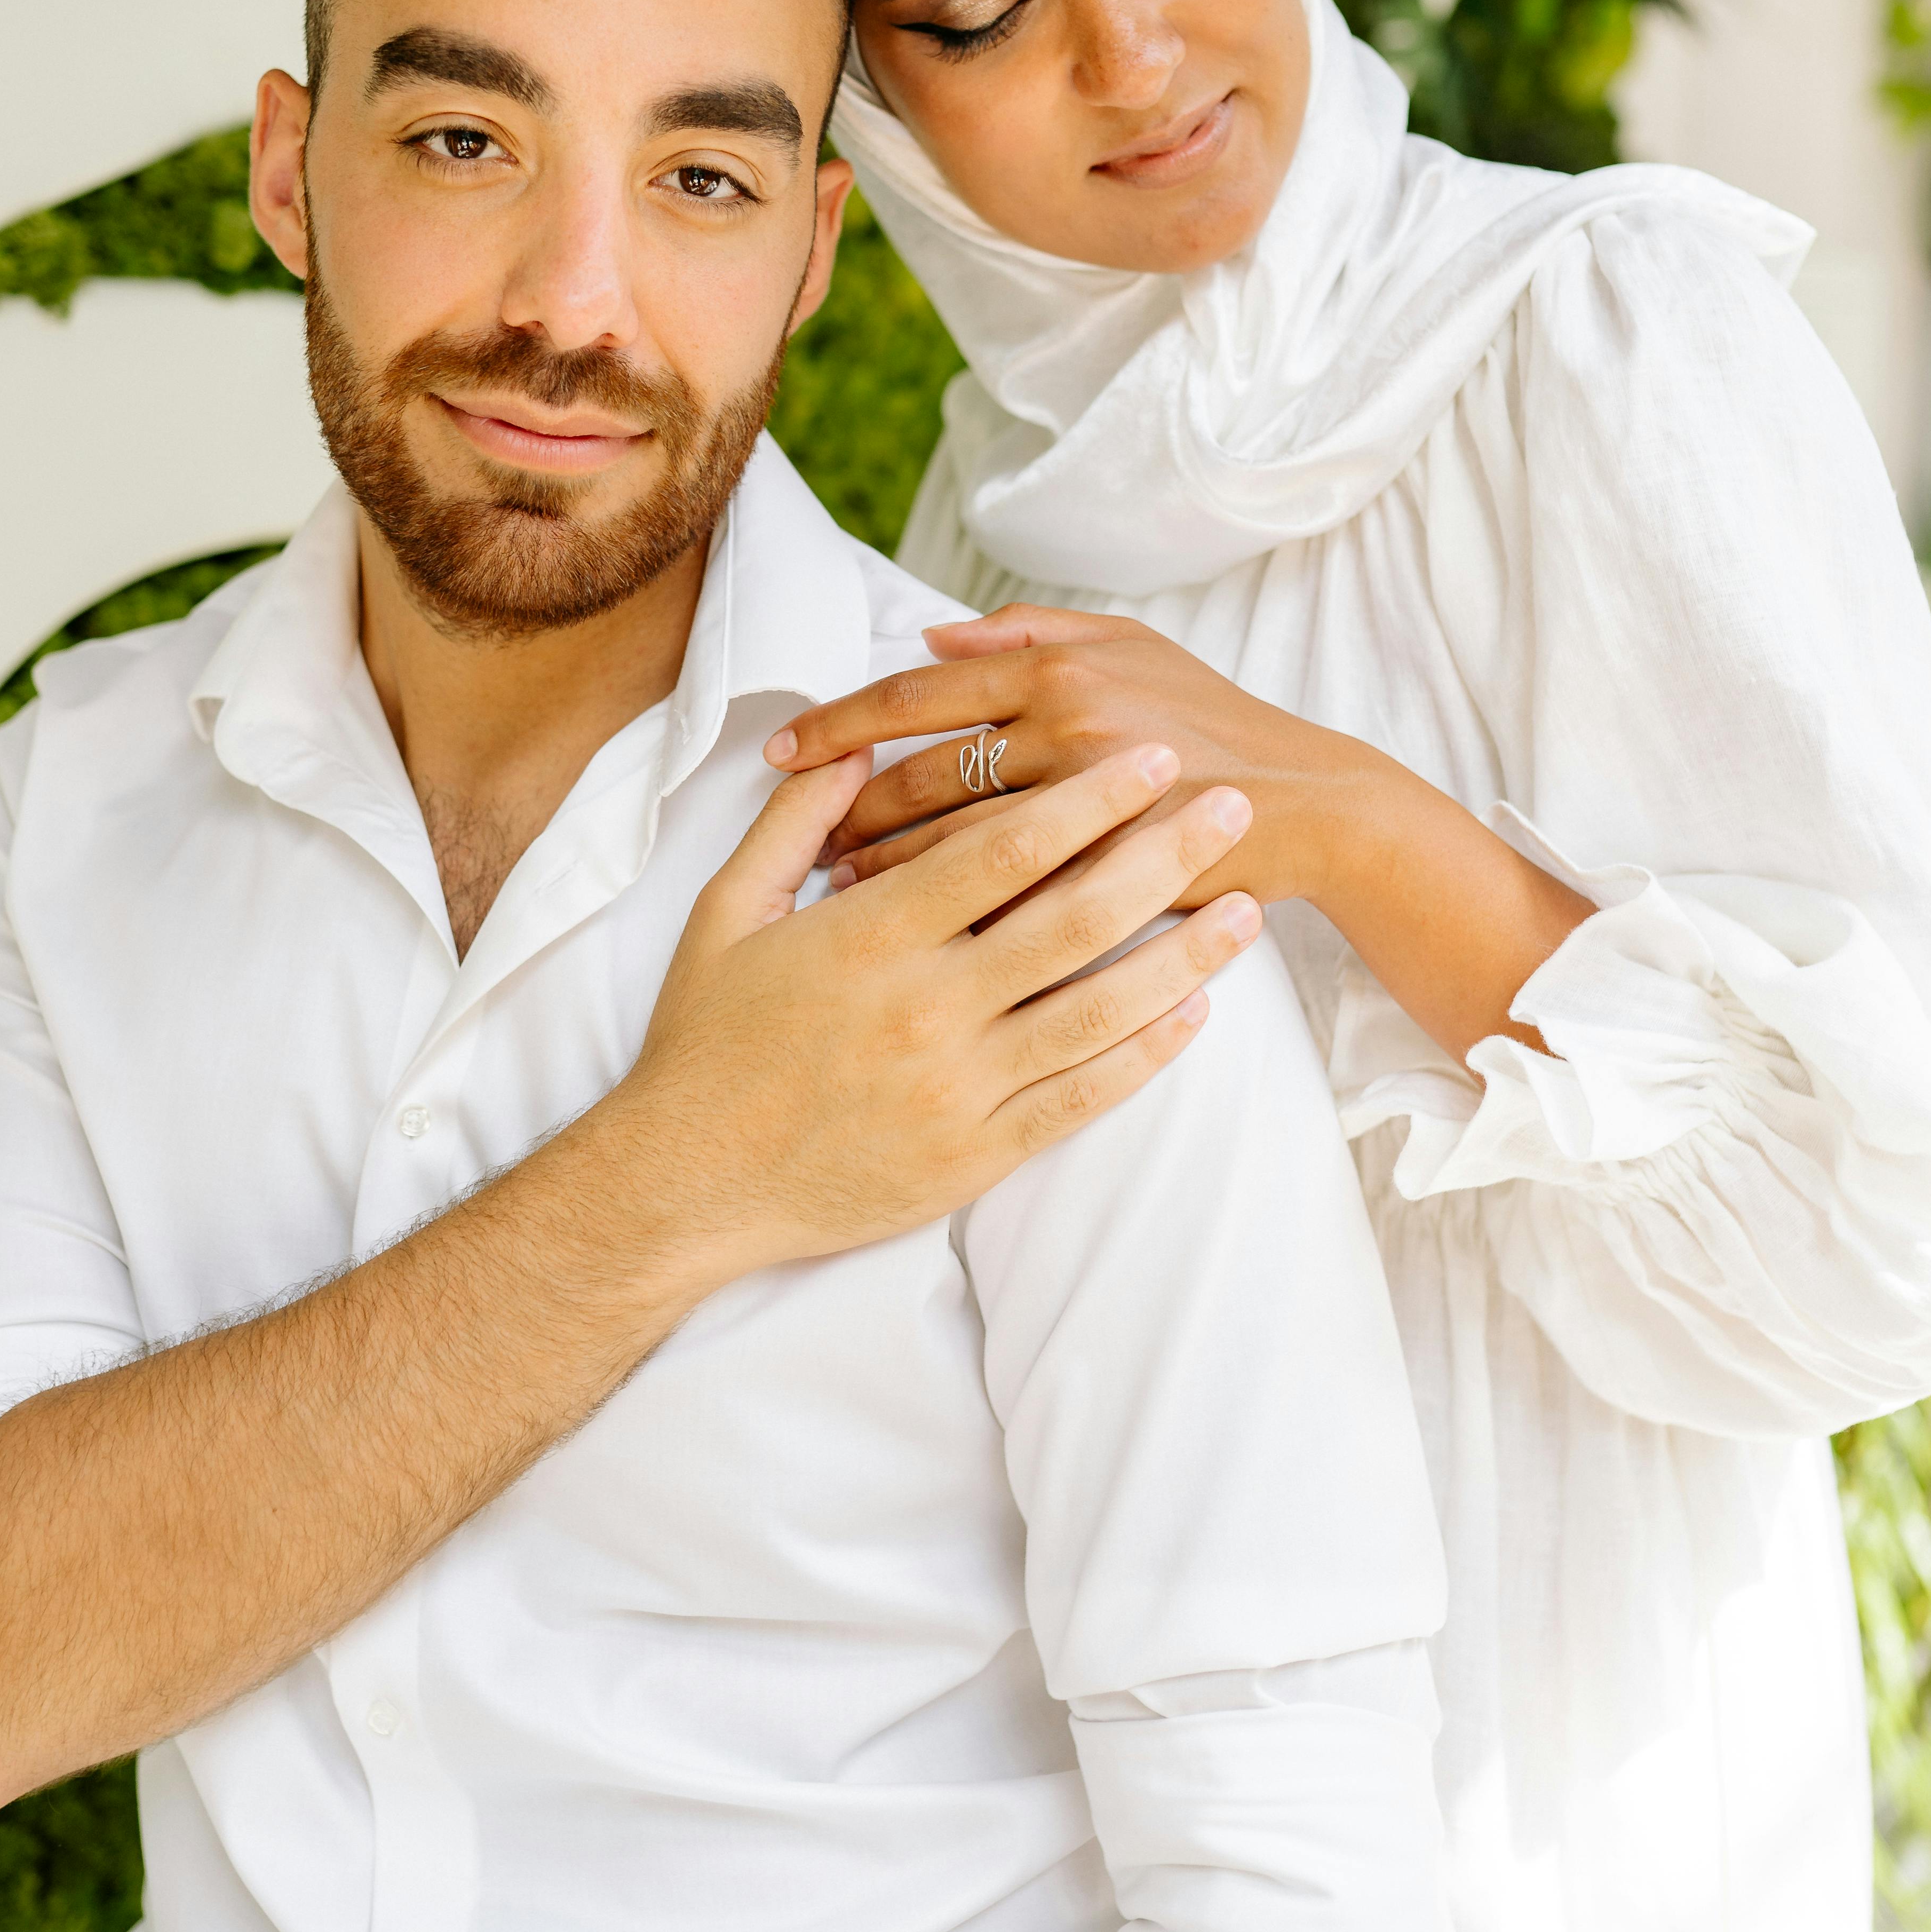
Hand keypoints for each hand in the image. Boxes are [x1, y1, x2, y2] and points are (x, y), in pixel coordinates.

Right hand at [598, 743, 1261, 1283]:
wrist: (682, 1183)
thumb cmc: (701, 1040)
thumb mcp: (726, 912)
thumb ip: (792, 825)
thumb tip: (845, 748)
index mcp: (869, 938)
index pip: (1002, 850)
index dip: (1088, 797)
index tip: (1151, 755)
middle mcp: (924, 1009)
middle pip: (1073, 917)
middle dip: (1164, 854)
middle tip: (1235, 806)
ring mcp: (956, 1088)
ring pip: (1097, 1010)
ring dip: (1184, 956)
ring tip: (1248, 908)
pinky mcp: (973, 1155)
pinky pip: (1081, 1098)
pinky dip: (1145, 1054)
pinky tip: (1195, 1013)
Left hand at [762, 607, 1385, 912]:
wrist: (1308, 802)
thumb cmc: (1210, 721)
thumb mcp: (1127, 645)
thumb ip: (1025, 633)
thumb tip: (930, 637)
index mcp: (1056, 667)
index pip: (914, 695)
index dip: (836, 725)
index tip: (775, 751)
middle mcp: (1064, 725)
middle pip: (918, 773)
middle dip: (843, 808)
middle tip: (792, 837)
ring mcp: (1089, 804)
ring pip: (950, 841)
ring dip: (881, 866)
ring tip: (832, 885)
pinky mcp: (1110, 870)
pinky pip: (1006, 897)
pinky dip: (947, 911)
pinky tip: (904, 927)